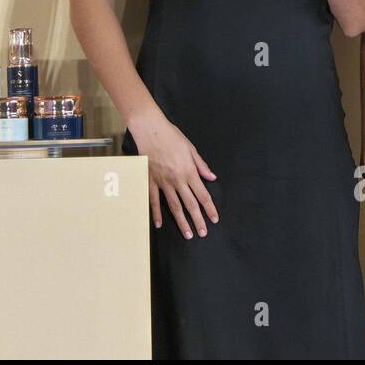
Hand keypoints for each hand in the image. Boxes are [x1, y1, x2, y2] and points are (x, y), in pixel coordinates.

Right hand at [128, 110, 217, 238]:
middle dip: (198, 220)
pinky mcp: (150, 180)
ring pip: (174, 206)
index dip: (210, 208)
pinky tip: (159, 224)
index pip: (202, 195)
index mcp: (189, 171)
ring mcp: (163, 182)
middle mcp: (177, 179)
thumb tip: (211, 177)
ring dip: (181, 221)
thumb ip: (201, 165)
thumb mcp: (191, 148)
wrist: (150, 130)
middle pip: (190, 204)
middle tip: (203, 233)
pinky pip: (154, 200)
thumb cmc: (171, 136)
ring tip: (187, 234)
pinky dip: (156, 213)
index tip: (214, 219)